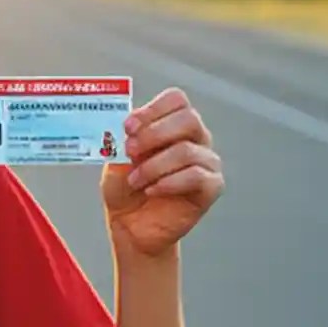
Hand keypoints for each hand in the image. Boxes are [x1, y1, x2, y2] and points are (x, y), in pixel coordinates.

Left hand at [101, 87, 223, 256]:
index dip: (152, 109)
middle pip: (188, 119)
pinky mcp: (211, 187)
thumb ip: (123, 140)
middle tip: (130, 150)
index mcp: (172, 124)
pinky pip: (196, 177)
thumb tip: (127, 126)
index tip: (128, 126)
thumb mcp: (116, 159)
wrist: (131, 226)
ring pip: (187, 151)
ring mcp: (206, 162)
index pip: (176, 100)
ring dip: (154, 165)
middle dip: (154, 133)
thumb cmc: (125, 188)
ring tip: (136, 180)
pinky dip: (168, 182)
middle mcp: (195, 138)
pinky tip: (152, 190)